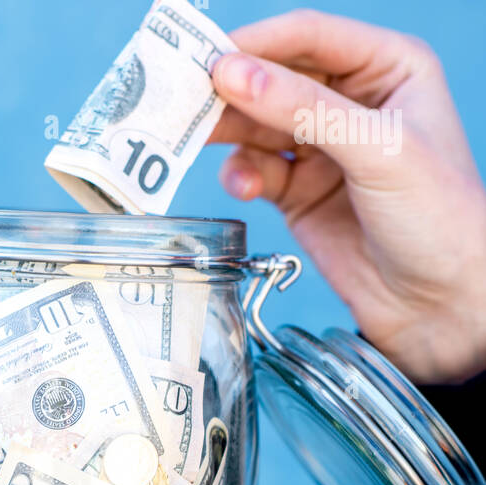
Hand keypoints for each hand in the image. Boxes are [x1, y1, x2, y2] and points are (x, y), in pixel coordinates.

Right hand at [209, 9, 485, 383]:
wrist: (444, 305)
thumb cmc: (439, 219)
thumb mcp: (375, 150)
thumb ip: (302, 108)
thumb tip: (231, 73)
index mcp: (388, 68)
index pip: (310, 37)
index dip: (257, 43)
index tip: (206, 56)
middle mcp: (354, 102)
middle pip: (275, 78)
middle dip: (232, 89)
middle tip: (182, 98)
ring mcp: (325, 150)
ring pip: (259, 124)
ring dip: (228, 132)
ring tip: (194, 140)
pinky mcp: (302, 195)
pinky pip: (258, 171)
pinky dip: (243, 175)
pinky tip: (244, 187)